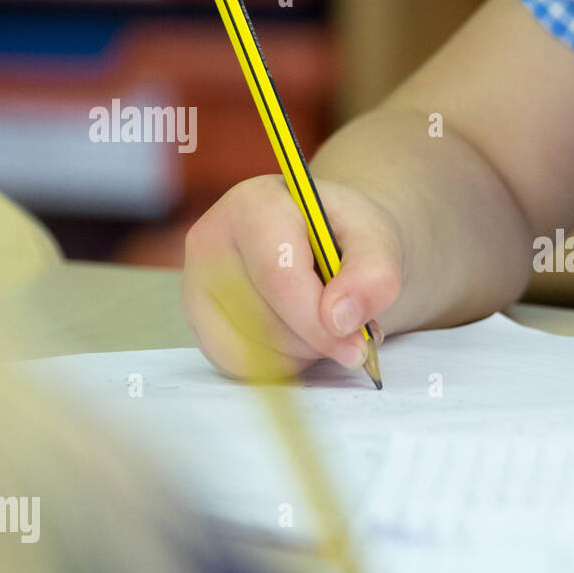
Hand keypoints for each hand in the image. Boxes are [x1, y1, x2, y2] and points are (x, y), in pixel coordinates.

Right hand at [182, 175, 403, 379]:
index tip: (358, 345)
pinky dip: (278, 363)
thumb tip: (342, 320)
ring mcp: (196, 285)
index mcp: (253, 206)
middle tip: (351, 330)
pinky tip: (299, 335)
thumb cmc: (346, 237)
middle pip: (263, 320)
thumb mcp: (377, 241)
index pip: (279, 278)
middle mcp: (210, 242)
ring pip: (250, 350)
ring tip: (323, 322)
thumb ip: (374, 274)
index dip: (320, 322)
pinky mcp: (198, 323)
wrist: (327, 242)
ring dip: (301, 353)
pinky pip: (237, 366)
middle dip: (317, 339)